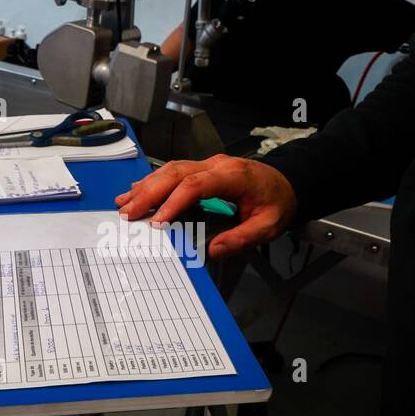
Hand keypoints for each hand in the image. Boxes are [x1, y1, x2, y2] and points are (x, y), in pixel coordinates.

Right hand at [115, 154, 297, 258]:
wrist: (289, 183)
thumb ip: (241, 238)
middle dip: (149, 193)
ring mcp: (209, 164)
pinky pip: (175, 171)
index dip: (173, 202)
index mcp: (234, 175)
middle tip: (128, 212)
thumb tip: (212, 250)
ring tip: (125, 202)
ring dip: (146, 186)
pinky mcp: (204, 169)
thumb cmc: (278, 202)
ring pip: (171, 169)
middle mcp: (218, 165)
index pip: (196, 185)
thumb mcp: (267, 226)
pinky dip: (154, 181)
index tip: (157, 222)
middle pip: (176, 173)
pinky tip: (139, 191)